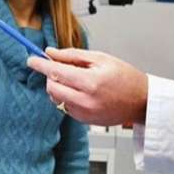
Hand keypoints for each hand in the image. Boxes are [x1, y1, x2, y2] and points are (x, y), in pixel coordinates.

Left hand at [26, 48, 148, 125]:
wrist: (141, 101)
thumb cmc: (125, 77)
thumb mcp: (101, 58)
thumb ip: (72, 55)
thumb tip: (50, 52)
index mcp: (91, 82)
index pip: (56, 72)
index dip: (40, 65)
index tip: (31, 60)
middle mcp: (86, 100)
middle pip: (51, 87)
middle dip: (50, 76)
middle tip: (58, 67)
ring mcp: (84, 113)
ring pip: (56, 98)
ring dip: (58, 87)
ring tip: (76, 80)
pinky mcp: (84, 121)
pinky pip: (65, 106)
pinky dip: (66, 97)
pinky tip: (82, 92)